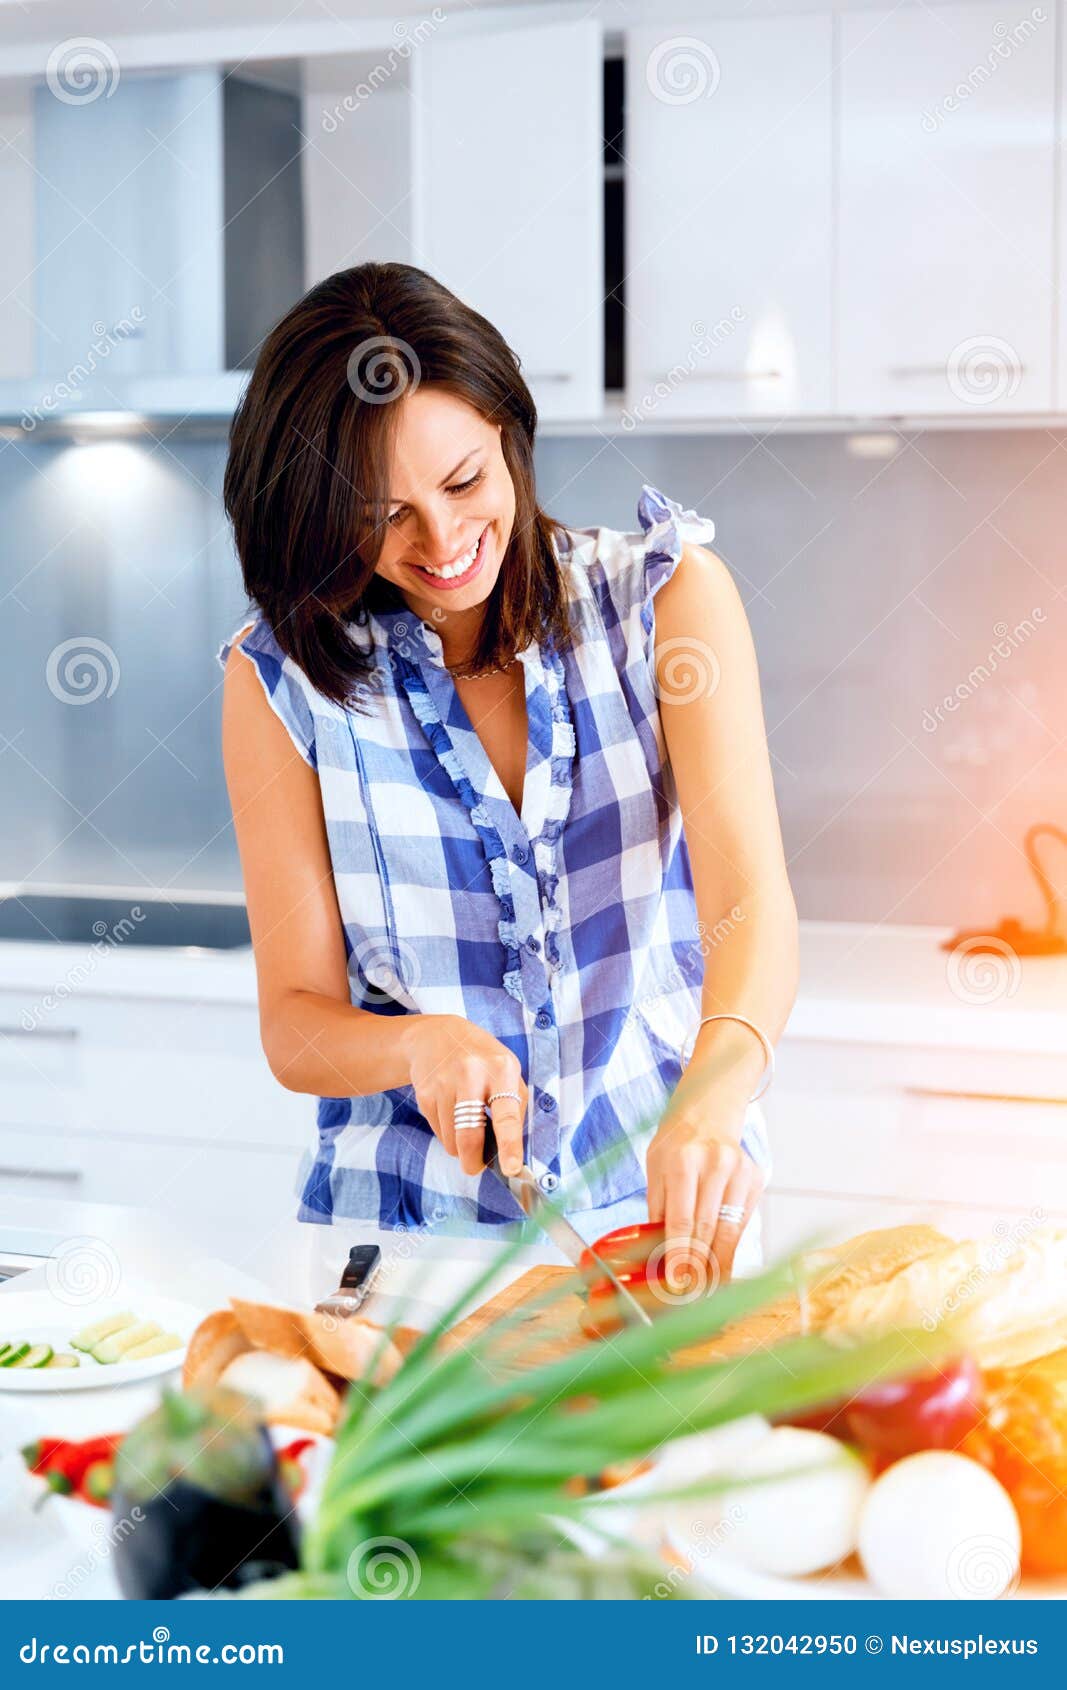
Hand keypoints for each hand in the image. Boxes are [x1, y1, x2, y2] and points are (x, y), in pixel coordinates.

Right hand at [402, 1015, 527, 1177]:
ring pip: (451, 1140)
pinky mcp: (425, 1092)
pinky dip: (447, 1132)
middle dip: (473, 1162)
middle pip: (469, 1136)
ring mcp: (444, 1083)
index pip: (507, 1115)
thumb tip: (509, 1151)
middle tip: (475, 1167)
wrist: (438, 1035)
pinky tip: (450, 1111)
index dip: (510, 1145)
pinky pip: (438, 1131)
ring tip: (465, 1123)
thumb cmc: (483, 1059)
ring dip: (459, 1145)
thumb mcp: (508, 1071)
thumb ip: (515, 1108)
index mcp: (502, 1069)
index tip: (512, 1168)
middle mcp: (472, 1074)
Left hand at [646, 1101, 763, 1294]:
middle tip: (690, 1295)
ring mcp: (740, 1171)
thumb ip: (659, 1211)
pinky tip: (722, 1267)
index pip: (682, 1220)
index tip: (676, 1282)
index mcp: (683, 1161)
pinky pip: (742, 1222)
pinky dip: (731, 1247)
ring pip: (729, 1230)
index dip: (679, 1255)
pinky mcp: (756, 1179)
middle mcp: (716, 1165)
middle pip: (707, 1228)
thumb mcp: (655, 1170)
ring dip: (718, 1264)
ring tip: (708, 1290)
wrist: (707, 1114)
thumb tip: (659, 1258)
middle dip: (698, 1266)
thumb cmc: (675, 1146)